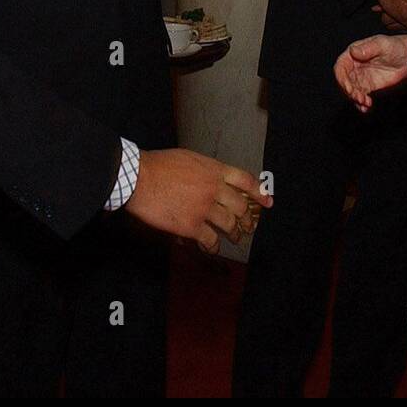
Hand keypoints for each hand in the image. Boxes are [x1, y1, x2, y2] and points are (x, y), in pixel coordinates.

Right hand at [125, 148, 271, 252]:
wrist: (139, 178)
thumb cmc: (157, 165)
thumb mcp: (188, 158)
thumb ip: (205, 170)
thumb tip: (212, 180)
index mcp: (214, 170)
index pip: (246, 181)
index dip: (260, 192)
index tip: (268, 202)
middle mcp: (214, 188)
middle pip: (240, 207)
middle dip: (247, 219)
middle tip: (247, 226)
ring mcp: (204, 208)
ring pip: (229, 225)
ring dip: (234, 234)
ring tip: (234, 238)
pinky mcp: (191, 225)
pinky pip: (210, 240)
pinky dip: (213, 246)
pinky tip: (212, 248)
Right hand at [334, 34, 406, 111]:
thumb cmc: (394, 46)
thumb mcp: (382, 45)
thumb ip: (367, 48)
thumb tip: (353, 51)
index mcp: (353, 54)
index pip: (340, 67)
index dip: (342, 79)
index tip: (349, 89)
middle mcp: (353, 66)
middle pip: (344, 81)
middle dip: (349, 92)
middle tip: (359, 98)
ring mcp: (360, 77)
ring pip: (351, 90)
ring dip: (355, 98)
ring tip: (365, 103)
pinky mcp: (367, 86)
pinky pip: (360, 95)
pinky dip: (361, 103)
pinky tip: (367, 106)